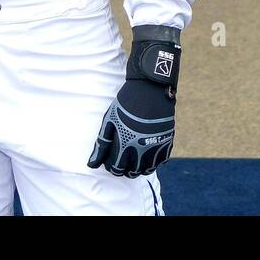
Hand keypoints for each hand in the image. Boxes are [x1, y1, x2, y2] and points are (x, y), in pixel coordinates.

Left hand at [88, 25, 179, 177]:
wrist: (150, 87)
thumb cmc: (126, 103)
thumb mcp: (110, 121)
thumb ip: (101, 144)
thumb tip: (92, 164)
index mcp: (126, 142)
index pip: (118, 168)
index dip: (113, 169)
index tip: (112, 164)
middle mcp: (142, 146)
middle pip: (133, 171)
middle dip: (126, 171)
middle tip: (123, 165)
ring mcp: (157, 143)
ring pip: (148, 168)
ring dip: (140, 169)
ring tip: (135, 164)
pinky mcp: (168, 139)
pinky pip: (162, 160)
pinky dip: (155, 162)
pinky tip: (148, 157)